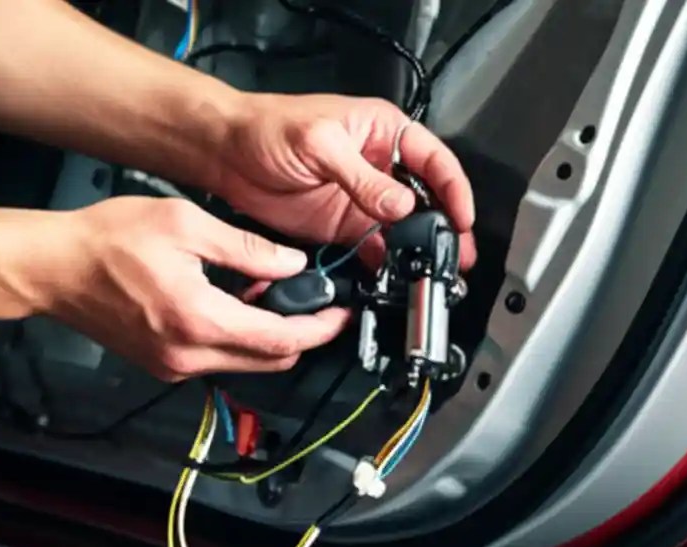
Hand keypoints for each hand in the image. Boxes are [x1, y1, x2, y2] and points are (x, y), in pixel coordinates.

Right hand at [33, 197, 348, 380]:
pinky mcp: (163, 365)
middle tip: (314, 300)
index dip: (319, 329)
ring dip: (268, 335)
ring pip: (246, 362)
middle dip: (300, 334)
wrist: (52, 267)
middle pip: (270, 360)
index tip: (340, 315)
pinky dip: (238, 337)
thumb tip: (292, 263)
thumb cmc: (106, 241)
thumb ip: (246, 248)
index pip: (280, 340)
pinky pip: (218, 358)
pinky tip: (235, 301)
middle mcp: (188, 355)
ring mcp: (174, 366)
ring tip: (268, 291)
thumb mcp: (185, 225)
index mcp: (199, 320)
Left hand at [214, 93, 477, 268]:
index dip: (454, 190)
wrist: (225, 153)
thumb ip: (362, 178)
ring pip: (405, 230)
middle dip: (444, 229)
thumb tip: (402, 205)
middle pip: (427, 200)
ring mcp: (364, 200)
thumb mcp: (319, 144)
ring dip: (420, 252)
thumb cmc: (267, 128)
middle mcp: (381, 167)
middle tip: (455, 257)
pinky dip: (387, 265)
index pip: (435, 161)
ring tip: (433, 274)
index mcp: (384, 132)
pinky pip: (375, 249)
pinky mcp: (344, 227)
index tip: (462, 219)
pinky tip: (395, 278)